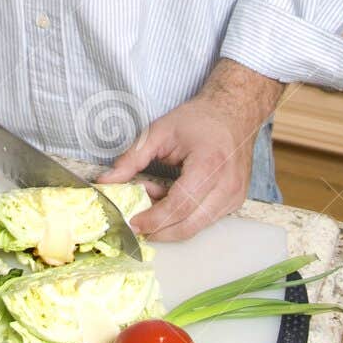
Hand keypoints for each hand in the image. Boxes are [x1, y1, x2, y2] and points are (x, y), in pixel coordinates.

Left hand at [95, 59, 282, 241]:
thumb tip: (106, 181)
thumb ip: (132, 158)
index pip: (178, 205)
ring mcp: (234, 197)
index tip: (133, 221)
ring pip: (198, 226)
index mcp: (209, 165)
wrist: (233, 113)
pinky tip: (171, 196)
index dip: (153, 218)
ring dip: (171, 222)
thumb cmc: (198, 119)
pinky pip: (206, 219)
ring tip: (155, 195)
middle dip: (159, 230)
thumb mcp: (159, 131)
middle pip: (189, 225)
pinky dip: (185, 216)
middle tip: (137, 222)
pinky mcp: (236, 202)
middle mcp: (227, 186)